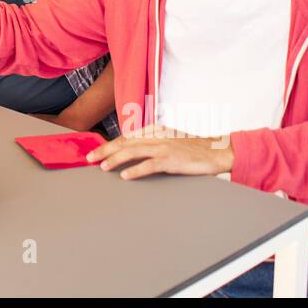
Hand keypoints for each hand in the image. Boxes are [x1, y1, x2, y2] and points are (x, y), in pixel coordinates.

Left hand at [85, 125, 233, 179]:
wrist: (217, 151)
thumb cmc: (194, 149)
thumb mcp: (171, 141)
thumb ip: (154, 143)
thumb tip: (135, 151)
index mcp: (156, 131)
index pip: (127, 137)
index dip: (110, 143)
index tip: (97, 150)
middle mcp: (157, 137)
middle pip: (125, 142)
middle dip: (105, 150)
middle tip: (89, 158)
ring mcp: (164, 147)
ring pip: (132, 151)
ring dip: (114, 159)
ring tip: (102, 167)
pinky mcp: (171, 160)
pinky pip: (149, 165)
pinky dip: (135, 170)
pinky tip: (125, 175)